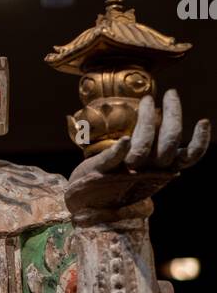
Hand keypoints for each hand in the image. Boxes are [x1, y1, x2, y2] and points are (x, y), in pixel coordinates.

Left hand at [65, 90, 209, 220]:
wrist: (89, 199)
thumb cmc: (121, 177)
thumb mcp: (145, 163)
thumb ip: (157, 146)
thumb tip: (167, 115)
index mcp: (162, 169)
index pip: (189, 157)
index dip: (200, 141)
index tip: (203, 121)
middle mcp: (149, 170)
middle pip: (169, 142)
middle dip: (173, 114)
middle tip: (171, 93)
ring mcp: (127, 170)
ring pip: (144, 147)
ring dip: (147, 119)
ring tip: (147, 100)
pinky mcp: (102, 170)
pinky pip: (113, 159)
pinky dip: (120, 150)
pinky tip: (124, 139)